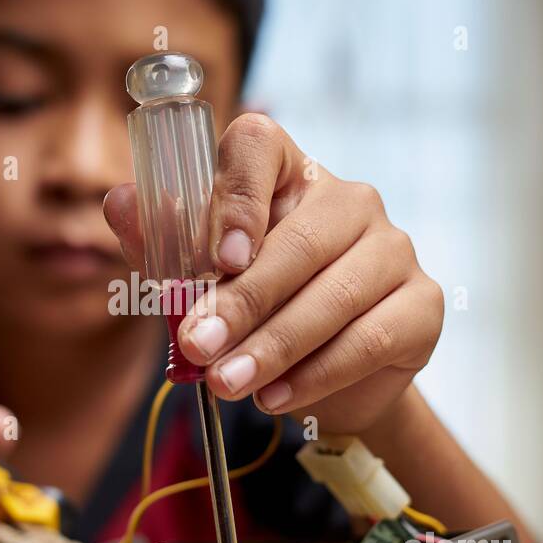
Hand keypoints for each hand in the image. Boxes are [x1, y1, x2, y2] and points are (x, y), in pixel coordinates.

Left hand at [105, 113, 442, 434]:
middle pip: (298, 241)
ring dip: (272, 346)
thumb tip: (119, 202)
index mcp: (287, 173)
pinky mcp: (422, 304)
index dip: (238, 193)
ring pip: (333, 295)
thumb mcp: (200, 280)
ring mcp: (394, 248)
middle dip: (240, 303)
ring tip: (226, 383)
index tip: (218, 257)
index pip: (261, 145)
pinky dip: (315, 374)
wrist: (328, 380)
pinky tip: (275, 398)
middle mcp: (350, 199)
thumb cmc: (257, 313)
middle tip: (196, 347)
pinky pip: (370, 339)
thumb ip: (164, 243)